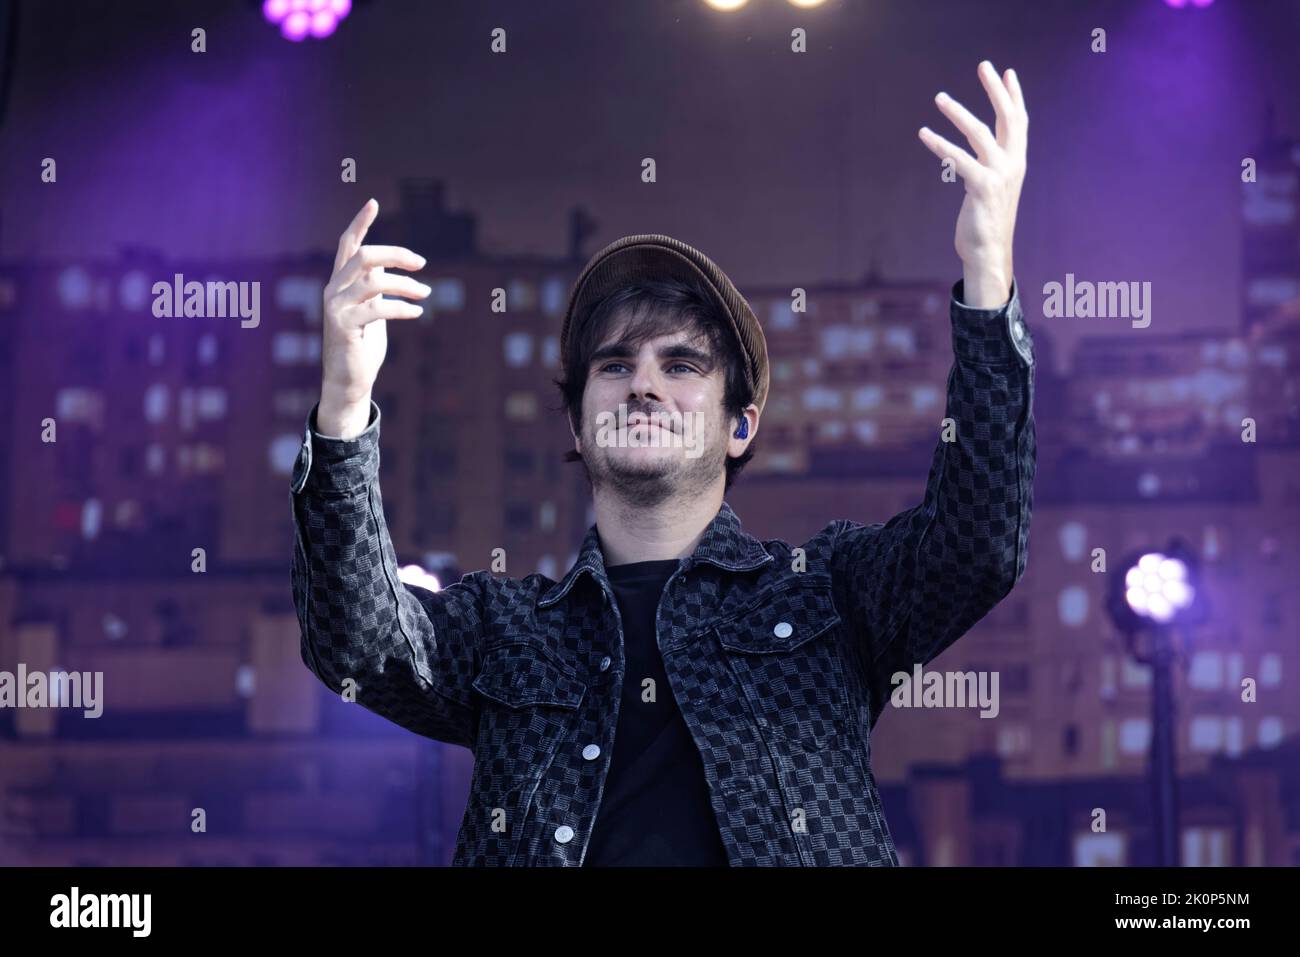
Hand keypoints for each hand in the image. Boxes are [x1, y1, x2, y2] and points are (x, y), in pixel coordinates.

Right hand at [318, 199, 429, 435]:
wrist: (348, 380)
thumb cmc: (363, 344)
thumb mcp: (371, 310)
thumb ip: (375, 288)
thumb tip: (393, 268)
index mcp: (340, 282)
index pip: (347, 245)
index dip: (360, 223)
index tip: (373, 203)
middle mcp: (334, 289)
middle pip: (365, 256)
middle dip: (396, 254)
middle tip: (421, 263)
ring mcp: (336, 307)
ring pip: (374, 281)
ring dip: (406, 285)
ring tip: (426, 293)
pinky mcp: (344, 326)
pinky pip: (377, 309)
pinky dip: (402, 308)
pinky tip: (417, 313)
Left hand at [918, 61, 1027, 306]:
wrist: (988, 254)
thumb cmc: (985, 223)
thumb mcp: (991, 190)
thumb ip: (987, 168)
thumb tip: (976, 155)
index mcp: (1016, 163)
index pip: (1018, 122)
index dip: (1013, 96)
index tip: (1007, 73)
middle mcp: (1012, 165)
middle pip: (1008, 118)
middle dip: (996, 89)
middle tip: (984, 65)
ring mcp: (1000, 175)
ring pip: (980, 133)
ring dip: (958, 112)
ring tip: (939, 98)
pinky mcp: (982, 187)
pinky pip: (959, 158)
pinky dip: (940, 144)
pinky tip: (924, 134)